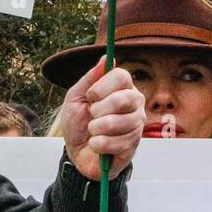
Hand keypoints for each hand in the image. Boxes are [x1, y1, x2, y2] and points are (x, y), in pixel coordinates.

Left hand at [60, 57, 144, 180]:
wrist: (76, 153)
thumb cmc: (77, 123)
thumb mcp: (75, 98)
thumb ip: (89, 79)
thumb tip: (106, 58)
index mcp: (121, 88)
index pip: (122, 76)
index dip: (103, 86)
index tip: (89, 96)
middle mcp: (134, 103)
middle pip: (125, 99)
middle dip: (99, 110)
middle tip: (91, 116)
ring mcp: (136, 124)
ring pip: (120, 123)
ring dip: (96, 129)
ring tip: (92, 132)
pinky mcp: (133, 145)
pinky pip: (117, 142)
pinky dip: (99, 145)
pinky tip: (96, 145)